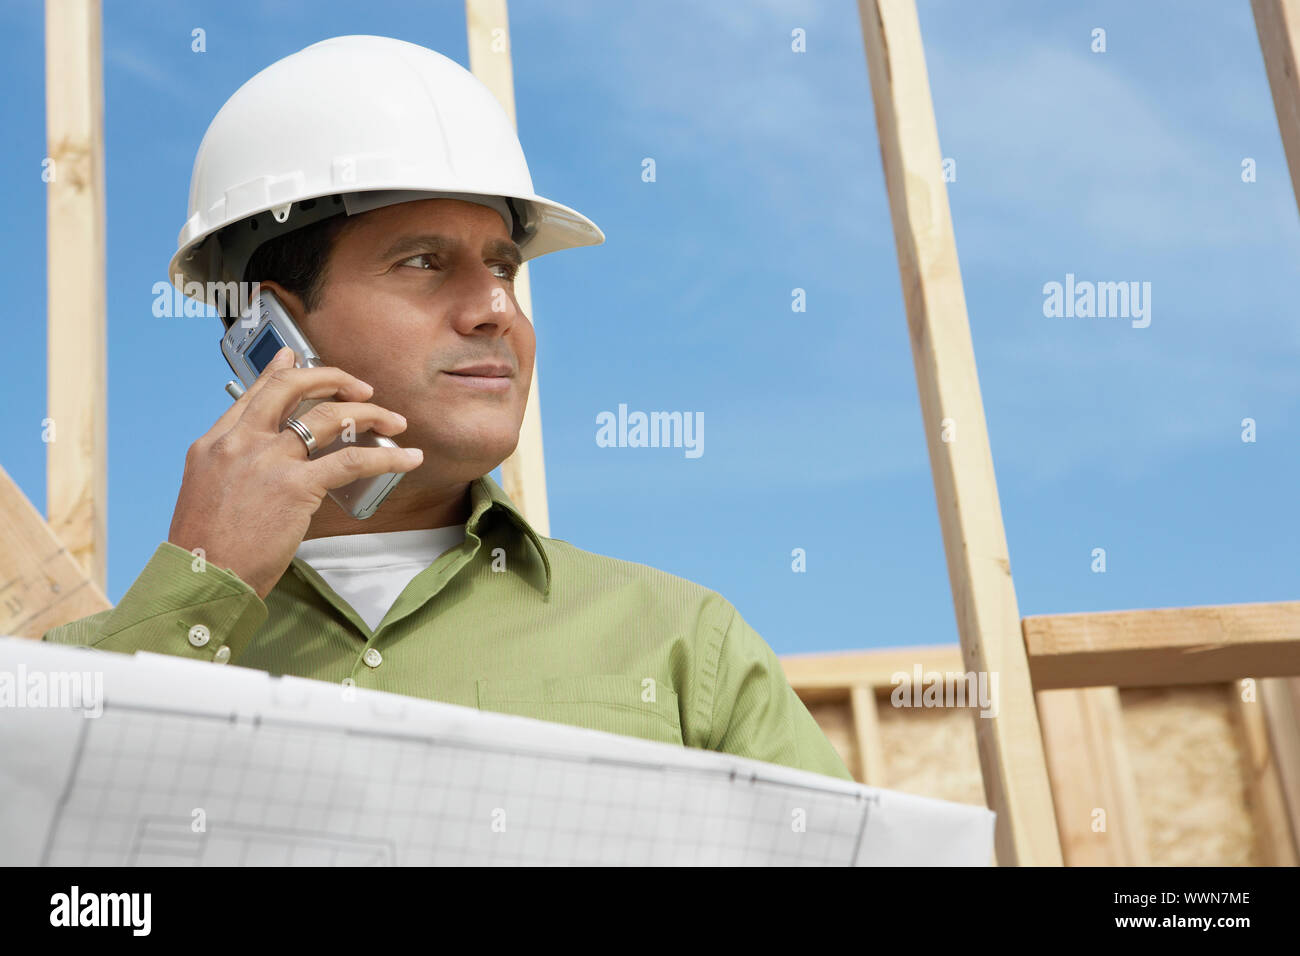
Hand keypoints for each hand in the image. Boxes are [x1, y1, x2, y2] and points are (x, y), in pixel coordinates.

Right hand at [167, 347, 421, 598]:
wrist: (204, 580)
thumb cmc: (208, 550)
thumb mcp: (205, 494)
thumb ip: (232, 467)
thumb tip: (263, 458)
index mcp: (214, 444)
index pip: (253, 393)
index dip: (280, 371)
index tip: (295, 357)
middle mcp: (240, 443)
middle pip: (291, 387)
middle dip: (332, 378)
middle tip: (359, 387)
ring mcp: (268, 461)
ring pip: (329, 417)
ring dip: (370, 413)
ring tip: (394, 421)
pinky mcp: (296, 486)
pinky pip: (354, 460)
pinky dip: (387, 455)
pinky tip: (407, 457)